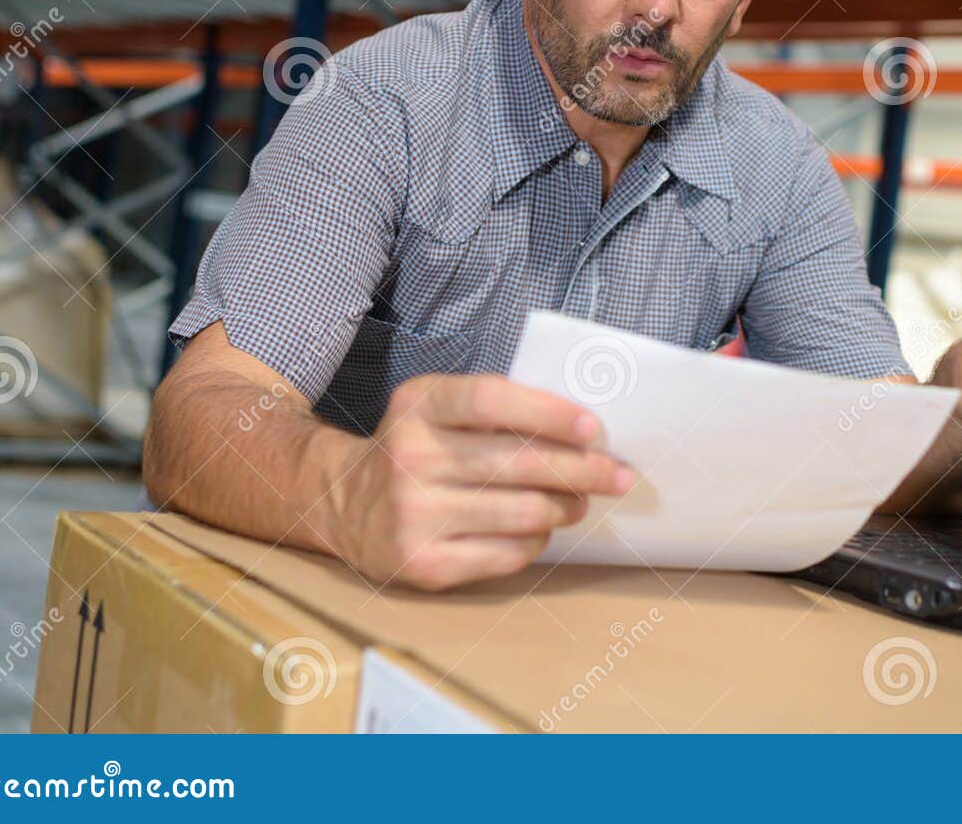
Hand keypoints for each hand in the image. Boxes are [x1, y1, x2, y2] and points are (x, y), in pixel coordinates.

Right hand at [324, 374, 633, 590]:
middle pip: (519, 463)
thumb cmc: (417, 447)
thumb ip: (496, 408)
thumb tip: (584, 430)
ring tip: (579, 501)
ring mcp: (414, 514)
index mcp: (419, 405)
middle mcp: (410, 458)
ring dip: (566, 507)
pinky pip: (507, 553)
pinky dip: (537, 540)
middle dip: (583, 470)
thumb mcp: (438, 407)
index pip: (491, 399)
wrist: (344, 504)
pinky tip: (540, 528)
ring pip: (523, 512)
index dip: (549, 413)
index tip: (593, 427)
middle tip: (617, 474)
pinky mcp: (422, 562)